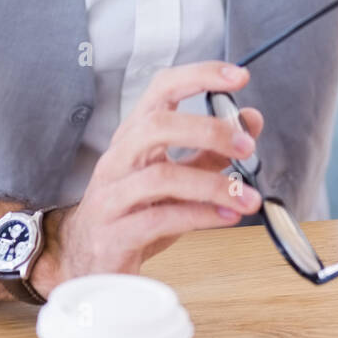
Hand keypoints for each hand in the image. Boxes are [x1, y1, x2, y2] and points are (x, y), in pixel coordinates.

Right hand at [32, 61, 263, 292]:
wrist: (88, 261)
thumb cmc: (134, 213)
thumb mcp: (176, 178)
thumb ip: (211, 150)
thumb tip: (250, 120)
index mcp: (135, 136)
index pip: (162, 89)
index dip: (200, 76)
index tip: (237, 76)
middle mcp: (119, 159)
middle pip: (157, 126)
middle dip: (209, 130)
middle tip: (246, 146)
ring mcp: (112, 196)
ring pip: (161, 177)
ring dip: (214, 185)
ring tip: (247, 197)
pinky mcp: (114, 234)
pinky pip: (159, 219)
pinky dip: (201, 216)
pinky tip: (227, 217)